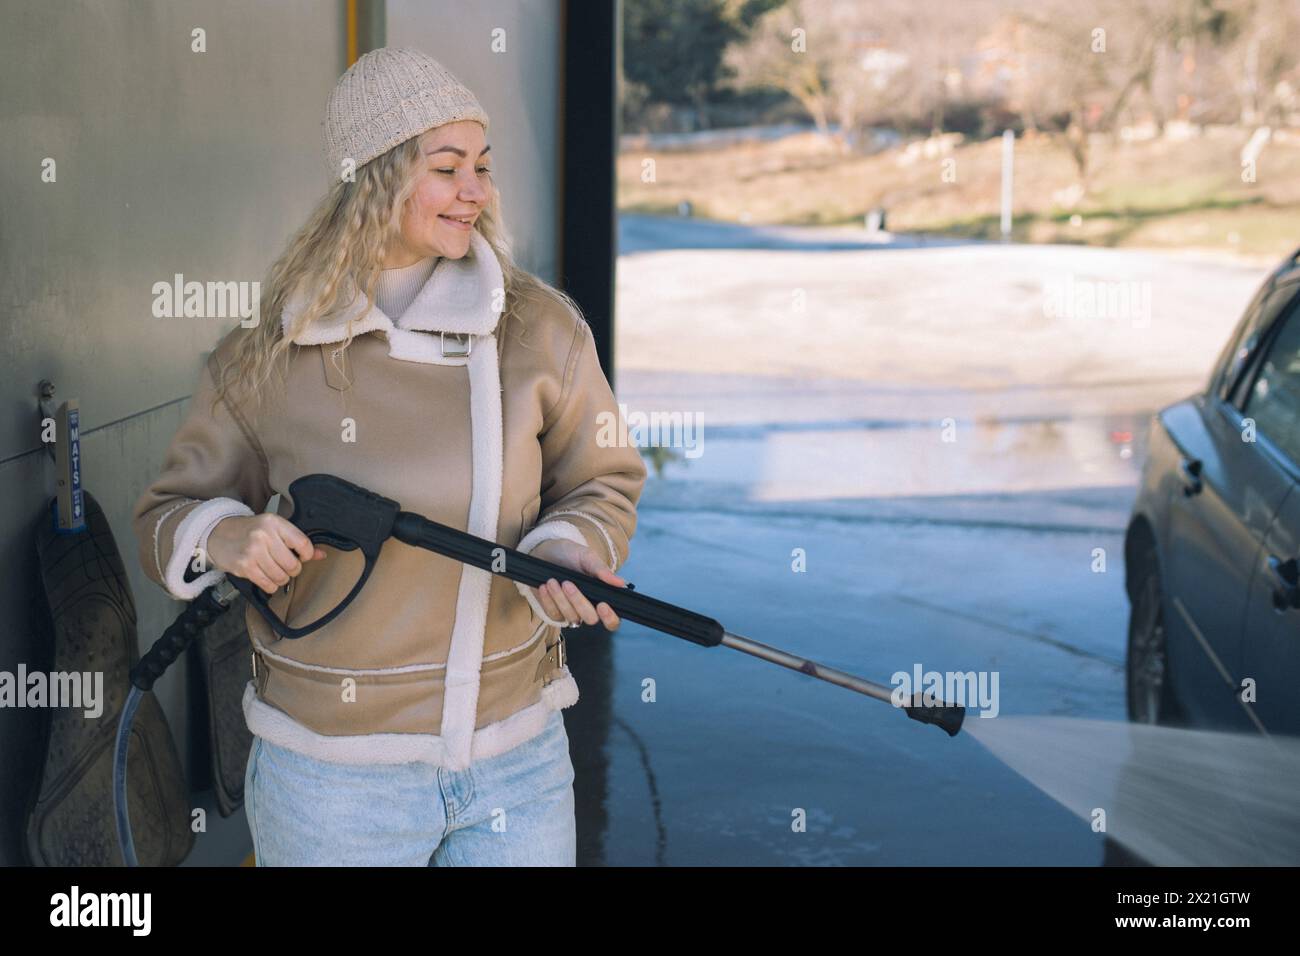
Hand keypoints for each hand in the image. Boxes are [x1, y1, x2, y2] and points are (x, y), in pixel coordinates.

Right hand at [206, 513, 326, 594]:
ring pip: (282, 577)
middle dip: (292, 569)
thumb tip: (321, 555)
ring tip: (273, 570)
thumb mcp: (274, 529)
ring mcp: (253, 552)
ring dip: (281, 578)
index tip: (300, 556)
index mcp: (275, 523)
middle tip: (284, 565)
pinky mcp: (244, 567)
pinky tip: (265, 577)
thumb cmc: (249, 530)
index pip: (304, 544)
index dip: (306, 555)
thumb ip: (298, 542)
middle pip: (294, 565)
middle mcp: (264, 536)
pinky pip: (268, 585)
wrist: (217, 533)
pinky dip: (271, 585)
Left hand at [526, 539, 626, 630]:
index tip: (602, 605)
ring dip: (560, 599)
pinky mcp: (555, 612)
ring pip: (571, 617)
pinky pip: (554, 614)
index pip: (612, 619)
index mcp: (602, 596)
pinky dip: (548, 600)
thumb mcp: (587, 557)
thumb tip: (621, 583)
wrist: (546, 551)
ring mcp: (571, 612)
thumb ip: (602, 570)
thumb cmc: (570, 554)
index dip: (610, 618)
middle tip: (568, 583)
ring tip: (553, 581)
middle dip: (579, 601)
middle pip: (590, 618)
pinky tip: (545, 587)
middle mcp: (589, 608)